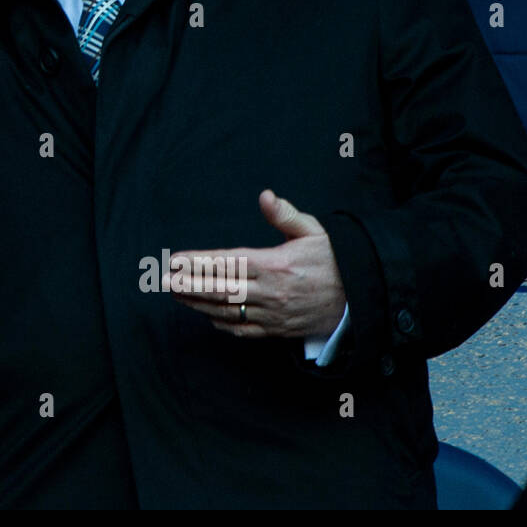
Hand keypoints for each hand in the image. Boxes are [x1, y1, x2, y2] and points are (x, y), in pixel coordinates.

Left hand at [162, 190, 347, 338]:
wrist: (362, 298)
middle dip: (189, 285)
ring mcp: (274, 314)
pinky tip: (207, 315)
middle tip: (164, 281)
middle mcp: (272, 292)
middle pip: (221, 289)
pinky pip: (245, 330)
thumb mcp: (314, 231)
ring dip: (199, 303)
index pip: (228, 262)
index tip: (176, 259)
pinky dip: (223, 324)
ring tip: (176, 294)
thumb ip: (285, 215)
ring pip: (228, 310)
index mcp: (276, 265)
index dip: (199, 262)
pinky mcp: (279, 330)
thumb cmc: (335, 260)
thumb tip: (265, 196)